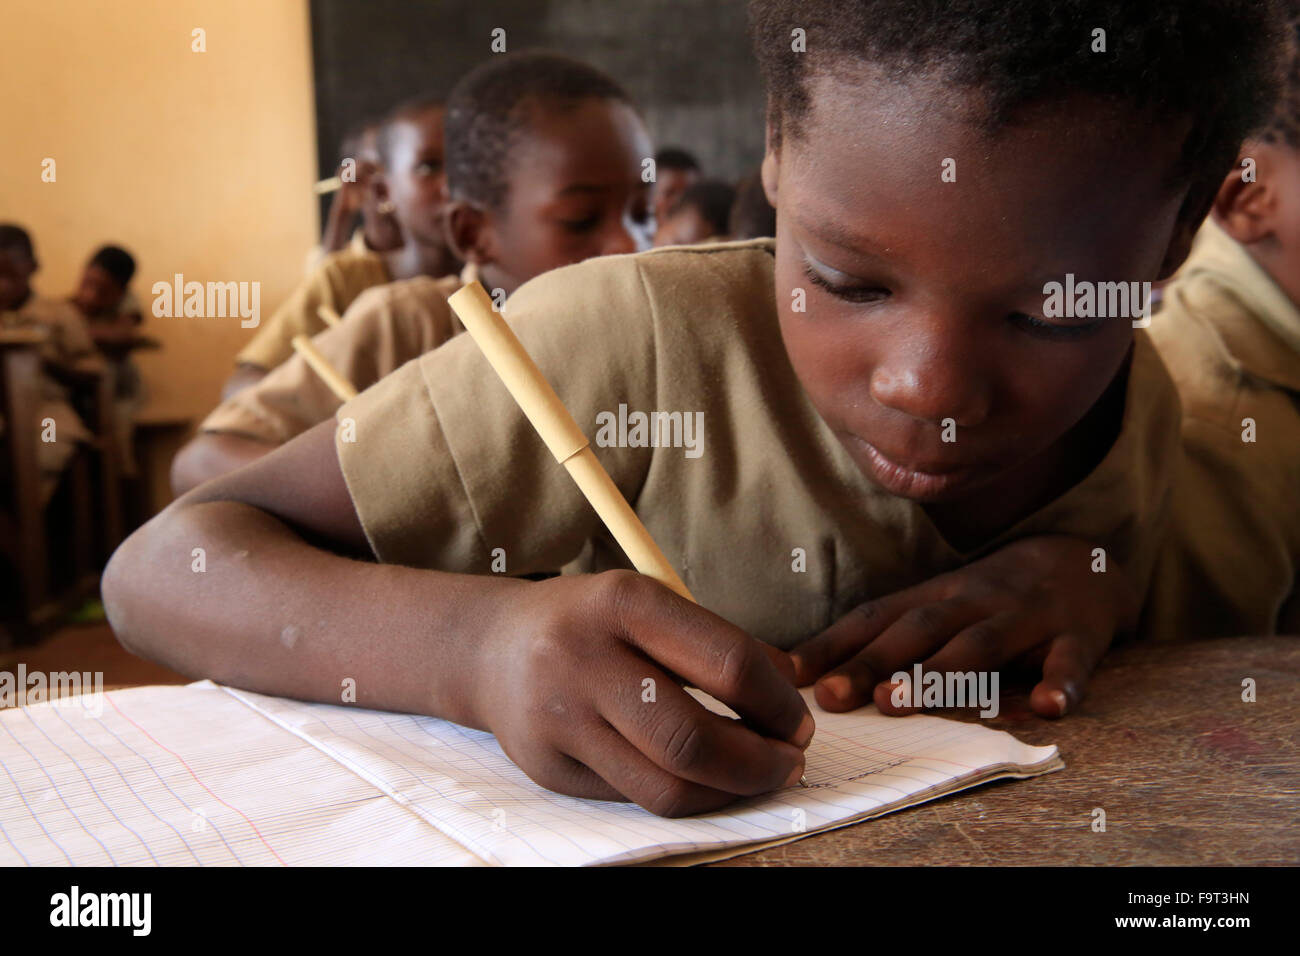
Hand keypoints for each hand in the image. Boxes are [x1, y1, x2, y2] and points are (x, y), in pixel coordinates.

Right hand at [478, 570, 813, 815]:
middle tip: (791, 762)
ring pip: (666, 787)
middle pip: (694, 739)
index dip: (778, 703)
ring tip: (759, 778)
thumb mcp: (649, 603)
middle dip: (761, 763)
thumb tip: (793, 689)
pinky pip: (635, 798)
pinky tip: (704, 781)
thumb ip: (716, 642)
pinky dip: (684, 796)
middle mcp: (582, 658)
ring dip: (731, 792)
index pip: (727, 663)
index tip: (799, 719)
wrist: (490, 647)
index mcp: (622, 602)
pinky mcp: (548, 768)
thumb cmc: (591, 623)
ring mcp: (559, 719)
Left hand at [790, 535, 1137, 718]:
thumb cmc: (994, 597)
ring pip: (979, 645)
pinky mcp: (1077, 636)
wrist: (1087, 561)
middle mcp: (974, 601)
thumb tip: (817, 679)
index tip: (789, 675)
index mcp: (936, 596)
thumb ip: (892, 636)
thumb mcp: (941, 605)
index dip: (832, 644)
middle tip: (833, 696)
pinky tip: (1049, 708)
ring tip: (900, 702)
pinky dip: (1061, 684)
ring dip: (938, 674)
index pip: (875, 617)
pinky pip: (1069, 661)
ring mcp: (1026, 617)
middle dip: (872, 663)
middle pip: (917, 630)